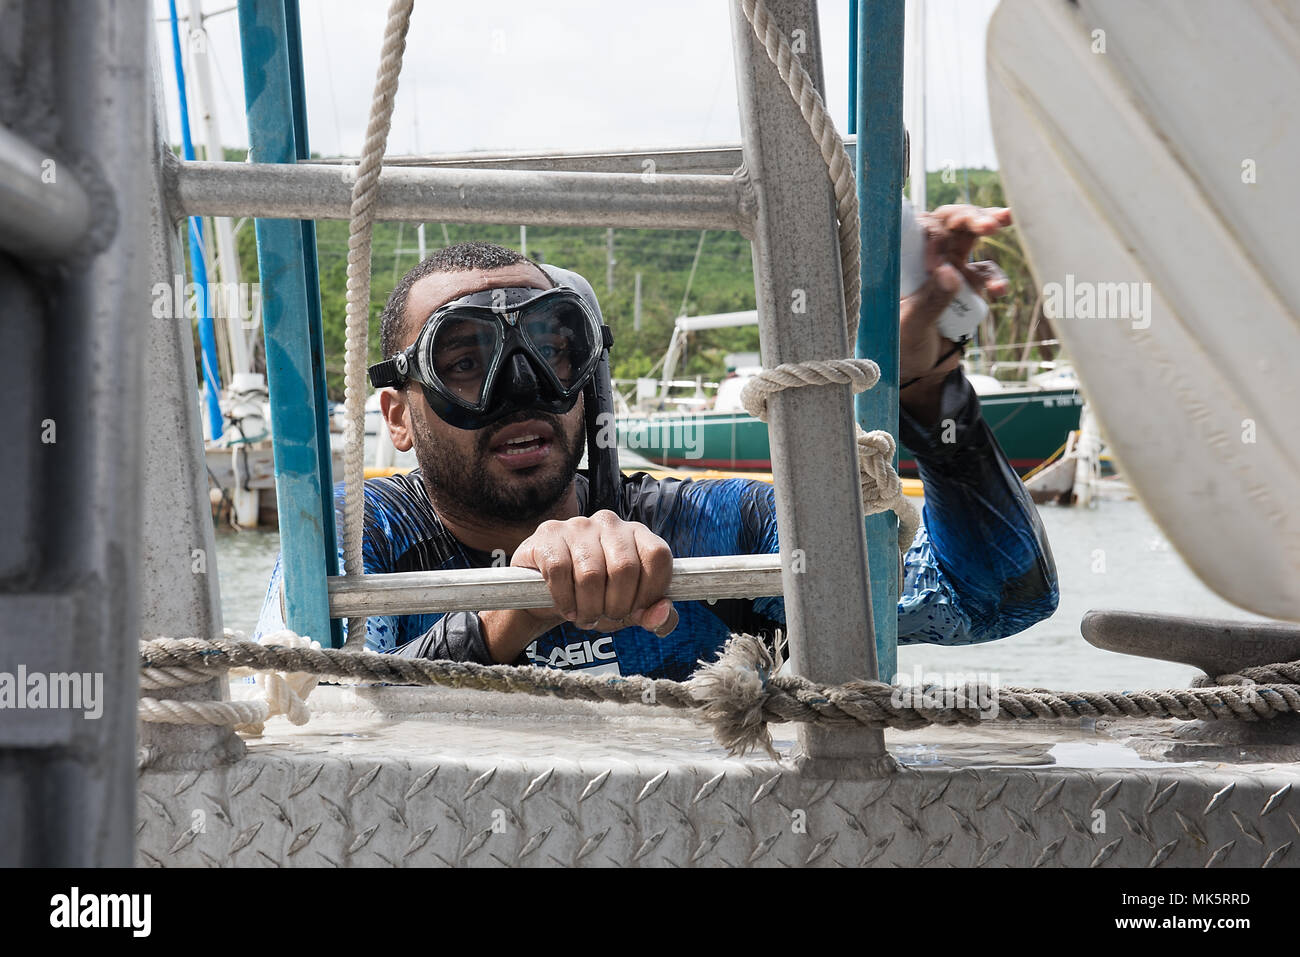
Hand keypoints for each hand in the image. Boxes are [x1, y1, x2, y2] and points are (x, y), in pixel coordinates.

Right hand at [510, 510, 678, 636]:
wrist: (547, 591)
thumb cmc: (598, 597)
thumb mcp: (630, 612)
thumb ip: (657, 618)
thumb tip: (662, 611)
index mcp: (637, 534)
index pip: (658, 556)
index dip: (651, 591)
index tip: (636, 611)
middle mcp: (609, 523)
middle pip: (625, 568)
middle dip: (617, 606)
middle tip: (605, 616)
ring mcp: (577, 526)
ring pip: (591, 574)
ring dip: (589, 608)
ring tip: (585, 616)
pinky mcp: (548, 535)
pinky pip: (560, 571)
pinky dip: (565, 600)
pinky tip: (567, 608)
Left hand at [899, 204, 1012, 383]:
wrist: (920, 372)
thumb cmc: (900, 346)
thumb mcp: (910, 327)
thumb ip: (930, 301)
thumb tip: (949, 272)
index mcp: (903, 263)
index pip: (917, 230)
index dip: (934, 230)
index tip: (943, 243)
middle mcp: (925, 259)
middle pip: (947, 224)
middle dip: (968, 216)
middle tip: (989, 222)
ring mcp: (949, 269)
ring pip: (969, 238)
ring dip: (985, 226)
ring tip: (999, 223)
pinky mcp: (967, 286)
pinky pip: (986, 274)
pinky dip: (996, 278)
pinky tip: (999, 289)